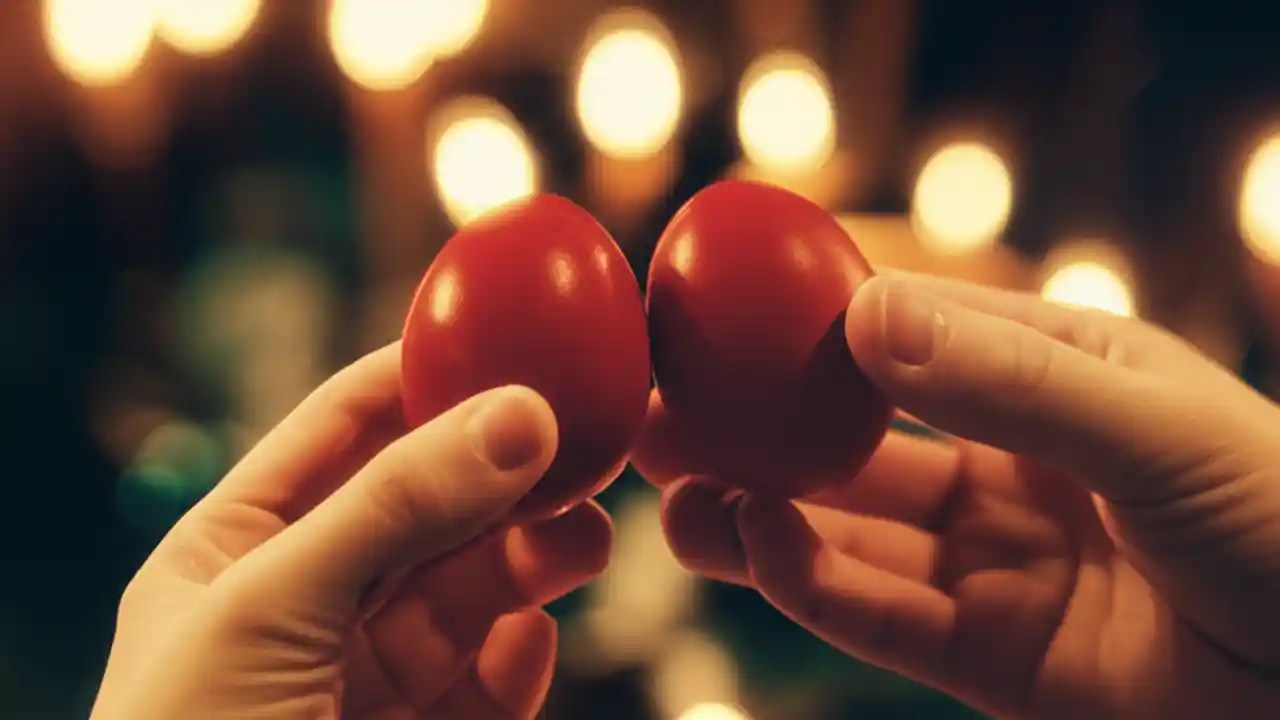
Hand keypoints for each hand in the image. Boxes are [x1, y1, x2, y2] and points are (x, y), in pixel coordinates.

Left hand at [92, 344, 610, 719]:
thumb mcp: (272, 605)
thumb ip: (396, 506)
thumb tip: (514, 413)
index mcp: (235, 552)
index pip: (340, 431)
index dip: (421, 378)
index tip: (510, 340)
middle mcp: (303, 608)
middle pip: (424, 510)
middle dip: (500, 473)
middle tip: (584, 439)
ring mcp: (361, 683)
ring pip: (467, 596)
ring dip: (530, 558)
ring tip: (589, 533)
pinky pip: (485, 689)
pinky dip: (519, 661)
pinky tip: (536, 638)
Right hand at [636, 274, 1279, 718]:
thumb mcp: (1158, 430)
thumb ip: (1009, 381)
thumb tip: (862, 316)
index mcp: (1056, 376)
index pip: (911, 331)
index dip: (812, 323)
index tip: (719, 316)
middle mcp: (1013, 463)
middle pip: (857, 436)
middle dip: (757, 426)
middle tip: (660, 412)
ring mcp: (998, 561)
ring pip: (850, 530)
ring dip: (757, 509)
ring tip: (676, 492)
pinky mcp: (992, 656)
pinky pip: (882, 615)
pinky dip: (809, 583)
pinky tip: (755, 542)